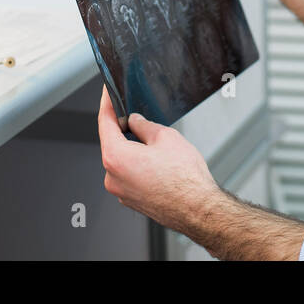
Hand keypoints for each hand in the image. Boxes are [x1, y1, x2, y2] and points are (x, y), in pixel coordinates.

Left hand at [97, 87, 224, 235]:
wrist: (198, 209)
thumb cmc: (185, 179)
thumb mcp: (165, 136)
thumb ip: (143, 125)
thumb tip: (135, 121)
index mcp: (116, 157)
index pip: (105, 123)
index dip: (107, 104)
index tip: (107, 94)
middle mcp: (112, 177)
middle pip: (112, 143)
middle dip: (124, 129)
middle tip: (138, 117)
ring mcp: (121, 192)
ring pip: (123, 161)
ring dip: (133, 149)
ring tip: (158, 147)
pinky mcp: (132, 200)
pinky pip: (130, 175)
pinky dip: (139, 166)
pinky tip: (158, 164)